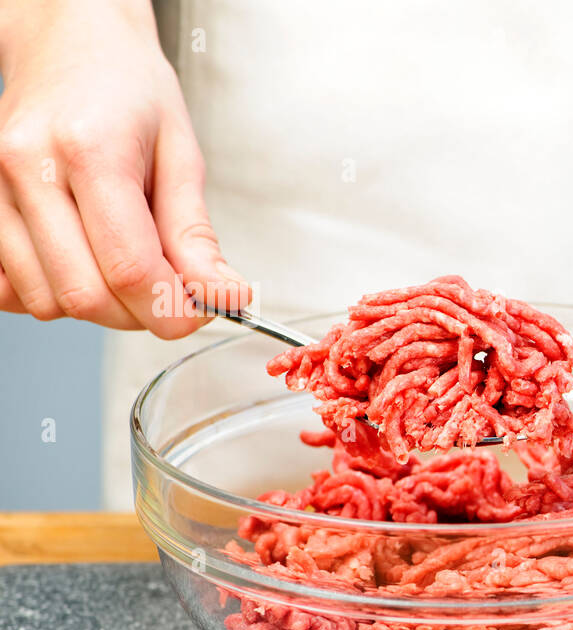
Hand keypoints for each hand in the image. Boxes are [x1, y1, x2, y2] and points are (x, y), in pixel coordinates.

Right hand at [0, 0, 248, 336]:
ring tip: (126, 269)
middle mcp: (29, 167)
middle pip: (84, 294)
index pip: (129, 267)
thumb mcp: (181, 155)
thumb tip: (223, 297)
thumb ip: (196, 236)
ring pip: (45, 299)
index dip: (170, 310)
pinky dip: (52, 294)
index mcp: (90, 150)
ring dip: (97, 306)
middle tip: (168, 294)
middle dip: (138, 315)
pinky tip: (83, 264)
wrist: (71, 44)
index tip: (198, 314)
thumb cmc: (129, 91)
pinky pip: (9, 288)